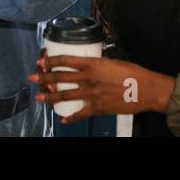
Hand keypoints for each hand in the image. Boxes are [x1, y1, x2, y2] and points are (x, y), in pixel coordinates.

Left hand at [29, 50, 176, 123]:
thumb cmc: (134, 73)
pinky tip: (63, 119)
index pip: (65, 60)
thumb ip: (98, 64)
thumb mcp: (113, 61)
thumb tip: (90, 66)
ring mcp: (92, 94)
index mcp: (93, 63)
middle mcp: (89, 78)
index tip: (42, 61)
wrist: (147, 89)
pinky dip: (70, 117)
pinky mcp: (98, 108)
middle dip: (44, 78)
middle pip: (60, 77)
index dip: (50, 61)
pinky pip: (80, 114)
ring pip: (65, 95)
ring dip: (50, 96)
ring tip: (40, 97)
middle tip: (32, 78)